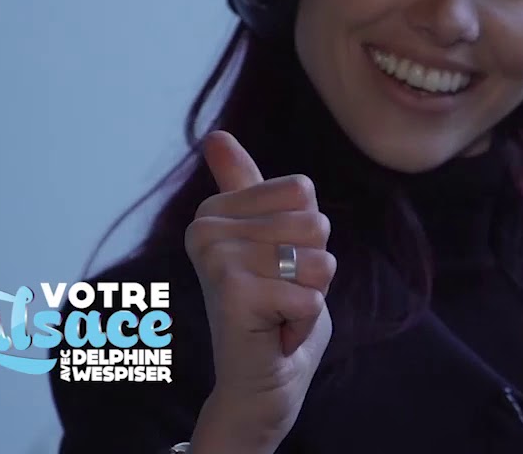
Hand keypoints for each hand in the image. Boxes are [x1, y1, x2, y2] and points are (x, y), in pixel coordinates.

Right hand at [186, 130, 335, 452]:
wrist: (259, 386)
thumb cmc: (272, 312)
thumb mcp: (271, 240)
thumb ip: (248, 190)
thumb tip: (215, 136)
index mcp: (214, 211)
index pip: (303, 191)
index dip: (309, 236)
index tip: (276, 267)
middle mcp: (204, 229)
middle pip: (315, 223)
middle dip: (313, 268)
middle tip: (278, 296)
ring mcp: (215, 260)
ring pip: (317, 259)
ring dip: (310, 297)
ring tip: (275, 314)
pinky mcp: (232, 292)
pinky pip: (311, 295)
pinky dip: (304, 323)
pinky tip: (274, 334)